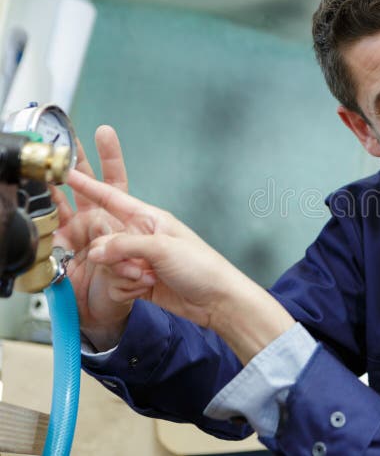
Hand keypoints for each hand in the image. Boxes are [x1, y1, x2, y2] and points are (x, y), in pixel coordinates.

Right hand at [68, 169, 294, 362]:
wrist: (216, 300)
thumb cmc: (201, 267)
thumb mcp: (162, 248)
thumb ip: (124, 245)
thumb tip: (96, 251)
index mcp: (149, 218)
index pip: (112, 198)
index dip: (89, 186)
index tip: (67, 173)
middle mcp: (141, 236)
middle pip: (103, 238)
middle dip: (110, 253)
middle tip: (133, 265)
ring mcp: (139, 258)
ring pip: (107, 262)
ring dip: (122, 273)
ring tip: (147, 277)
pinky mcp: (138, 280)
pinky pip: (116, 281)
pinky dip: (126, 286)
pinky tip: (146, 288)